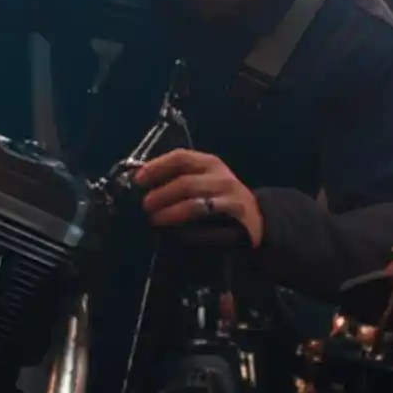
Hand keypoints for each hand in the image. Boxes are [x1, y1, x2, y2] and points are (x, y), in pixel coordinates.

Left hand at [133, 149, 263, 247]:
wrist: (254, 217)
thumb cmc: (218, 196)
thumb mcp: (203, 179)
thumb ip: (178, 178)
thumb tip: (141, 182)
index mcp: (209, 163)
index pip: (181, 158)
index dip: (157, 167)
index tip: (138, 179)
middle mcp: (221, 177)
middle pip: (185, 182)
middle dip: (161, 194)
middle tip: (146, 206)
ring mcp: (230, 198)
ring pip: (195, 204)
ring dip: (171, 212)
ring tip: (156, 219)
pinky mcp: (235, 220)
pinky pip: (208, 225)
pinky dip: (189, 230)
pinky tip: (177, 234)